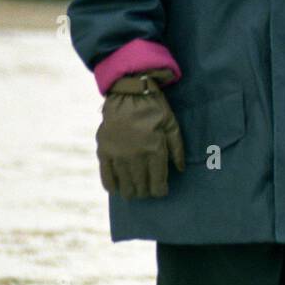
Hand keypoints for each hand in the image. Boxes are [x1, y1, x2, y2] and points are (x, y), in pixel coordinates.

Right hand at [96, 68, 185, 198]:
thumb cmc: (153, 108)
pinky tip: (116, 189)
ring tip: (134, 192)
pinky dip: (112, 185)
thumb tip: (180, 169)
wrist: (128, 93)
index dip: (160, 190)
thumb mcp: (171, 125)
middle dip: (146, 192)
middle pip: (142, 187)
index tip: (161, 190)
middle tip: (147, 190)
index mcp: (155, 151)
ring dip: (131, 191)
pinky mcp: (104, 151)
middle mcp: (136, 157)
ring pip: (125, 184)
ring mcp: (119, 155)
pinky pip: (106, 175)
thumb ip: (177, 149)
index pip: (158, 183)